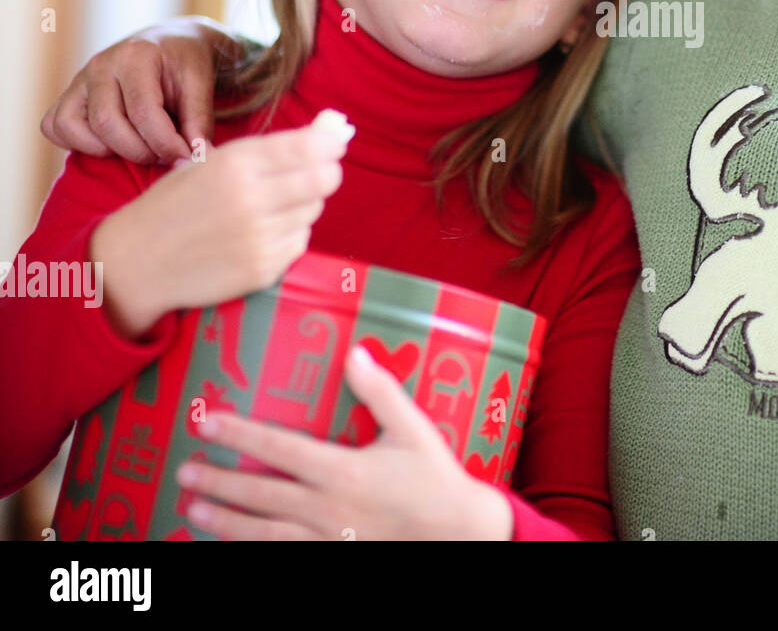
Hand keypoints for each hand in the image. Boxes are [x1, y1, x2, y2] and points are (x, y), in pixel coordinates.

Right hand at [41, 16, 244, 164]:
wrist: (169, 44)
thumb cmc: (184, 65)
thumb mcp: (201, 85)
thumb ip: (199, 121)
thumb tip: (199, 157)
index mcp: (136, 56)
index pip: (143, 112)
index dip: (166, 143)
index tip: (187, 157)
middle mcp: (100, 65)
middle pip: (107, 123)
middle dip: (140, 151)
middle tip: (165, 154)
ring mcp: (79, 80)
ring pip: (73, 127)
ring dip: (109, 150)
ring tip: (142, 147)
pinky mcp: (68, 96)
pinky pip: (54, 127)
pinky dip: (78, 143)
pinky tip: (112, 142)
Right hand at [93, 119, 347, 338]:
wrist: (135, 262)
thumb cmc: (176, 204)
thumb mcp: (213, 164)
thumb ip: (270, 150)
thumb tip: (331, 131)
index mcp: (236, 164)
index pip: (309, 148)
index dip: (329, 145)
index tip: (334, 144)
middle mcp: (251, 199)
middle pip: (324, 179)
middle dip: (325, 173)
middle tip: (312, 175)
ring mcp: (259, 237)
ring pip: (313, 210)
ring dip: (302, 205)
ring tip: (269, 207)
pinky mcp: (263, 268)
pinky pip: (299, 242)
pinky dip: (289, 235)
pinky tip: (259, 234)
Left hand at [178, 344, 513, 539]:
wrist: (458, 534)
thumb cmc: (436, 478)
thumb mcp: (413, 428)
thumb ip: (380, 391)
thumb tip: (354, 352)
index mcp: (342, 471)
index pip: (277, 449)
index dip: (239, 434)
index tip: (208, 423)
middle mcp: (325, 508)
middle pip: (258, 494)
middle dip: (218, 480)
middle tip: (184, 470)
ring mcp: (325, 540)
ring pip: (261, 532)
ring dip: (224, 520)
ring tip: (194, 508)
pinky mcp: (330, 559)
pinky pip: (282, 556)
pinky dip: (253, 549)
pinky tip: (234, 543)